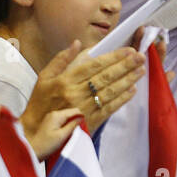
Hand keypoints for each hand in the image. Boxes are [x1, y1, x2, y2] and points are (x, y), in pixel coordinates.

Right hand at [22, 40, 144, 133]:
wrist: (36, 133)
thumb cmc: (40, 103)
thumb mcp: (44, 77)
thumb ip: (61, 59)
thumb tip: (77, 43)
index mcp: (65, 81)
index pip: (93, 65)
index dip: (112, 57)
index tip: (127, 50)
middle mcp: (75, 94)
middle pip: (105, 77)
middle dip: (125, 66)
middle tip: (141, 57)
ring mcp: (84, 109)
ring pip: (110, 92)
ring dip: (127, 80)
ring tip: (141, 70)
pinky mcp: (89, 122)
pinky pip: (109, 108)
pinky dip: (122, 99)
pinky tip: (132, 90)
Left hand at [25, 107, 82, 159]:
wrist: (34, 151)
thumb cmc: (46, 145)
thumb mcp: (62, 136)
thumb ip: (72, 125)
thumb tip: (81, 118)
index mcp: (57, 115)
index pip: (75, 111)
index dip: (81, 118)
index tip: (83, 127)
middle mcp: (53, 114)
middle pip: (71, 114)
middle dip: (76, 122)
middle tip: (76, 134)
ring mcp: (51, 118)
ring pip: (67, 118)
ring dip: (71, 126)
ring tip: (69, 136)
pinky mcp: (50, 123)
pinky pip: (62, 122)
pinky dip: (65, 128)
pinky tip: (64, 136)